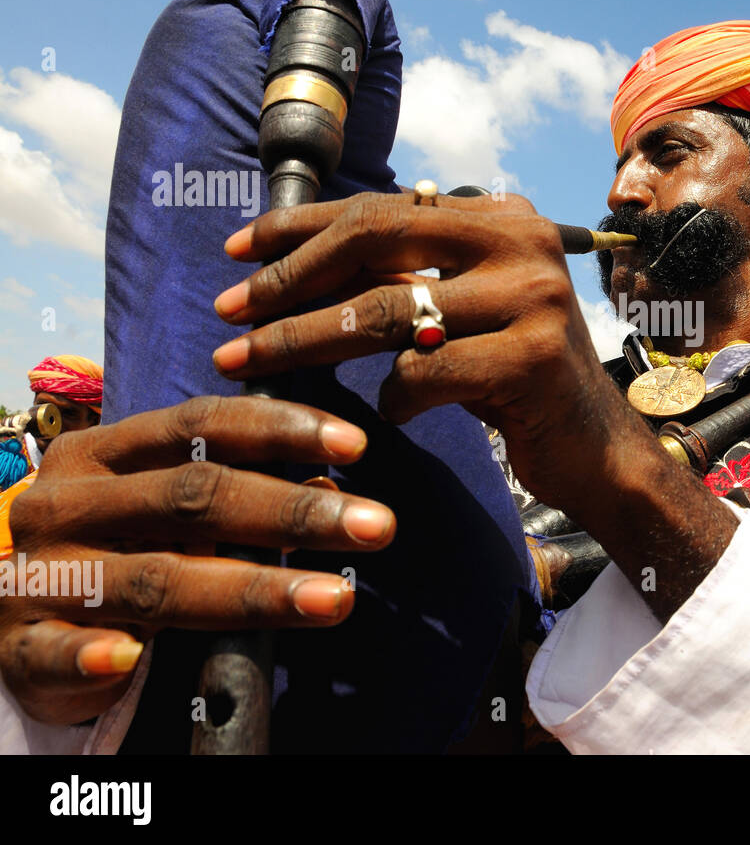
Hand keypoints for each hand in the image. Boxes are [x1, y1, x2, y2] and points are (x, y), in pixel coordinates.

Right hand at [0, 396, 392, 724]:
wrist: (6, 608)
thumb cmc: (110, 547)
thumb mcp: (168, 513)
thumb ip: (243, 496)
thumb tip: (333, 490)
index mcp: (105, 453)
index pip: (200, 425)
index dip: (280, 429)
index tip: (356, 444)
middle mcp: (68, 502)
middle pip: (192, 499)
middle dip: (292, 514)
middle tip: (378, 525)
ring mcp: (40, 572)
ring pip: (155, 578)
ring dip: (252, 590)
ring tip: (333, 599)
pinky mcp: (19, 643)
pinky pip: (59, 650)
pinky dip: (96, 655)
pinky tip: (133, 658)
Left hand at [211, 191, 637, 518]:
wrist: (598, 451)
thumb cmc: (514, 380)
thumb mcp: (463, 311)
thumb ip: (407, 274)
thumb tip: (293, 259)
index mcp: (502, 216)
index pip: (380, 207)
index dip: (298, 228)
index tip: (235, 252)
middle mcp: (522, 242)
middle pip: (373, 240)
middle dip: (287, 278)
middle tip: (228, 311)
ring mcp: (534, 296)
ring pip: (387, 312)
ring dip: (303, 340)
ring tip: (248, 362)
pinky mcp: (533, 358)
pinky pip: (422, 374)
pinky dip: (391, 399)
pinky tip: (389, 414)